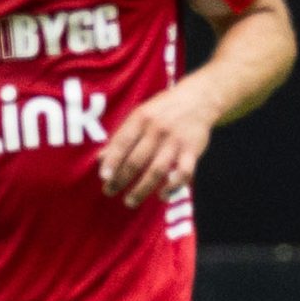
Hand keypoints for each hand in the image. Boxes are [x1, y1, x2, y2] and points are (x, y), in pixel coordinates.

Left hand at [99, 85, 217, 206]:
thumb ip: (122, 137)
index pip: (123, 142)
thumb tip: (101, 159)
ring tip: (130, 201)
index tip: (104, 177)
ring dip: (142, 189)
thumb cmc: (163, 110)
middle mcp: (158, 130)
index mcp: (141, 119)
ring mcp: (176, 141)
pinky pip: (184, 172)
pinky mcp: (193, 150)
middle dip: (121, 179)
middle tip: (110, 191)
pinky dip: (173, 186)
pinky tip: (162, 195)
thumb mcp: (140, 115)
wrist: (198, 100)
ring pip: (157, 170)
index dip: (112, 161)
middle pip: (137, 160)